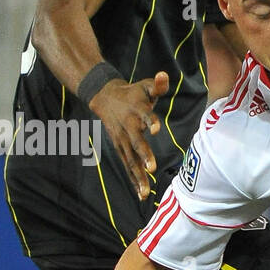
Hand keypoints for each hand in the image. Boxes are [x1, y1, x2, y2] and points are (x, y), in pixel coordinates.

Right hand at [89, 71, 169, 199]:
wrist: (104, 97)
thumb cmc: (132, 94)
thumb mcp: (144, 86)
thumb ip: (157, 85)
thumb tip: (165, 76)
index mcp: (137, 111)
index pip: (145, 115)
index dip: (150, 120)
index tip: (156, 127)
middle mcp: (129, 127)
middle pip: (136, 142)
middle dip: (143, 155)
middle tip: (151, 168)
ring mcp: (123, 140)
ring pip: (130, 159)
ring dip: (138, 176)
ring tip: (145, 192)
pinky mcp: (120, 148)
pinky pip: (128, 165)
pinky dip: (134, 179)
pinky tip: (142, 194)